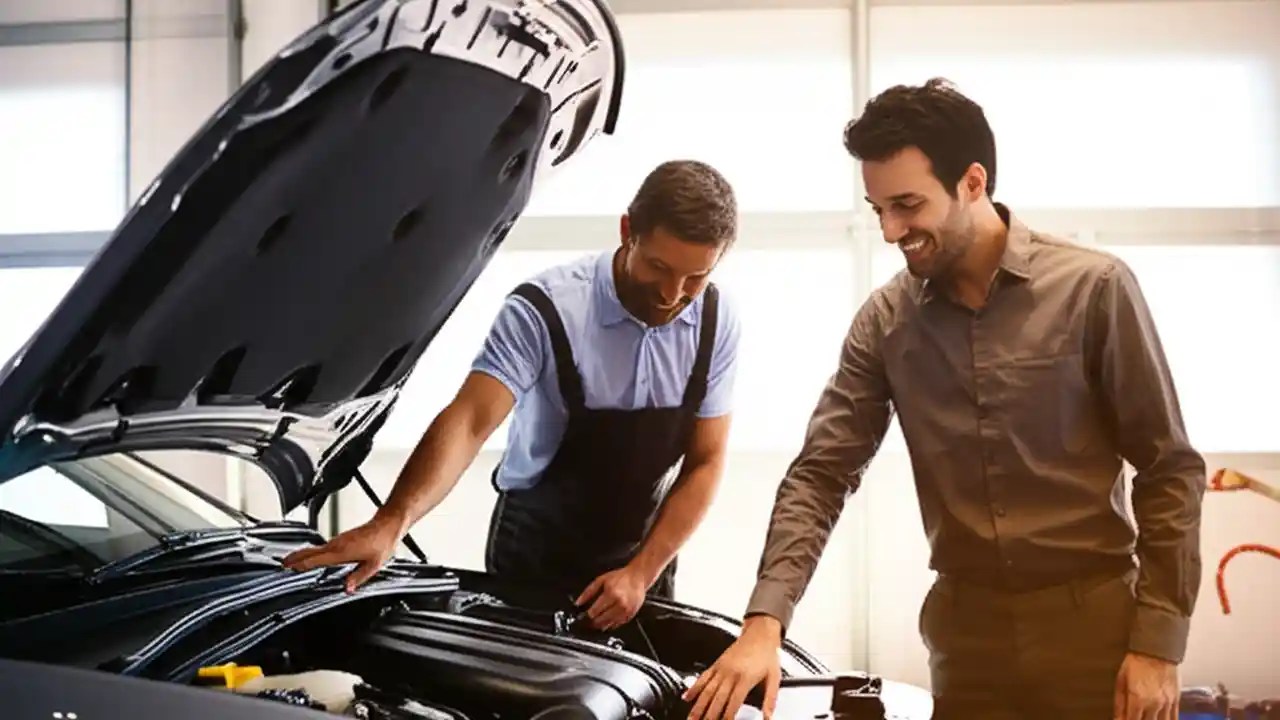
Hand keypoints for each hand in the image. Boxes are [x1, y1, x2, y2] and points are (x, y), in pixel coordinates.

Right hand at [281, 511, 405, 592]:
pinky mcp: (341, 539)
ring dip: (302, 555)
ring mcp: (338, 540)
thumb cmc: (382, 543)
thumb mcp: (374, 565)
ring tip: (291, 563)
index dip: (300, 564)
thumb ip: (358, 577)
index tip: (288, 569)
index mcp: (341, 552)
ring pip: (315, 549)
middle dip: (294, 558)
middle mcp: (336, 545)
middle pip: (309, 552)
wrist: (387, 526)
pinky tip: (312, 559)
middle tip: (282, 565)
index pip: (315, 559)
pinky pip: (322, 547)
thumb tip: (347, 588)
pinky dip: (312, 553)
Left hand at [575, 564, 649, 630]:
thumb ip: (588, 592)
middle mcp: (619, 603)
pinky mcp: (631, 615)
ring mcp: (626, 610)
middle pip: (601, 620)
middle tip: (588, 621)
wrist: (638, 578)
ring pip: (609, 624)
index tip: (583, 616)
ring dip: (601, 625)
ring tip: (596, 622)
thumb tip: (578, 603)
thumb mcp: (601, 580)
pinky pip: (618, 624)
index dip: (587, 615)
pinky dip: (611, 625)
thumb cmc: (620, 577)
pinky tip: (607, 622)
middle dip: (593, 622)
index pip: (595, 611)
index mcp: (611, 593)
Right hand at [683, 615, 782, 719]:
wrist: (760, 633)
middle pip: (716, 699)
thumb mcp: (775, 677)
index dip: (727, 716)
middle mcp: (730, 673)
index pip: (733, 702)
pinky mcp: (717, 664)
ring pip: (706, 690)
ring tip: (691, 718)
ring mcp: (721, 668)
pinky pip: (703, 677)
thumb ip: (770, 699)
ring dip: (697, 706)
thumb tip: (768, 716)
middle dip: (708, 715)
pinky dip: (693, 688)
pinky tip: (686, 697)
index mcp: (745, 678)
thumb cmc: (768, 654)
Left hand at [1113, 652, 1179, 719]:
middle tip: (1135, 717)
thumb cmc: (1136, 663)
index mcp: (1137, 700)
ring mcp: (1166, 703)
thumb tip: (1117, 719)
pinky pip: (1174, 718)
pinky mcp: (1176, 700)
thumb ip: (1120, 703)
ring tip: (1147, 717)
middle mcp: (1153, 704)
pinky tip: (1160, 719)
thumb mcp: (1121, 681)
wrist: (1156, 650)